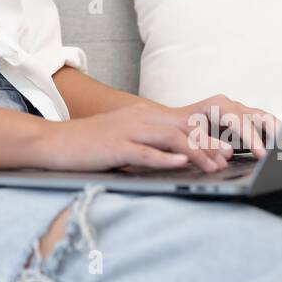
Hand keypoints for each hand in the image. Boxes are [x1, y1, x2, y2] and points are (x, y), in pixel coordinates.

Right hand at [34, 100, 234, 173]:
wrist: (54, 141)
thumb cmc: (88, 144)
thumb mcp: (122, 138)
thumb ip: (147, 143)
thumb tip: (175, 157)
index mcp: (141, 115)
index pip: (181, 122)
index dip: (206, 135)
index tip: (224, 149)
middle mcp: (138, 118)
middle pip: (182, 127)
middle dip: (208, 143)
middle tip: (227, 158)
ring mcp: (126, 131)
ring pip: (170, 138)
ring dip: (195, 152)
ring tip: (212, 166)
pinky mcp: (115, 146)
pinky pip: (144, 151)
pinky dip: (165, 158)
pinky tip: (180, 164)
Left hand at [169, 94, 280, 158]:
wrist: (172, 121)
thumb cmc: (178, 127)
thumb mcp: (187, 135)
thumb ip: (205, 145)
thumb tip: (226, 156)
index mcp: (218, 105)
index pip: (240, 120)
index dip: (253, 137)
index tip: (262, 155)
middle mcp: (232, 106)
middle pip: (261, 116)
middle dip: (275, 132)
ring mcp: (239, 113)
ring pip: (265, 121)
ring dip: (276, 136)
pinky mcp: (243, 124)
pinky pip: (262, 129)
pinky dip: (270, 140)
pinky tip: (275, 154)